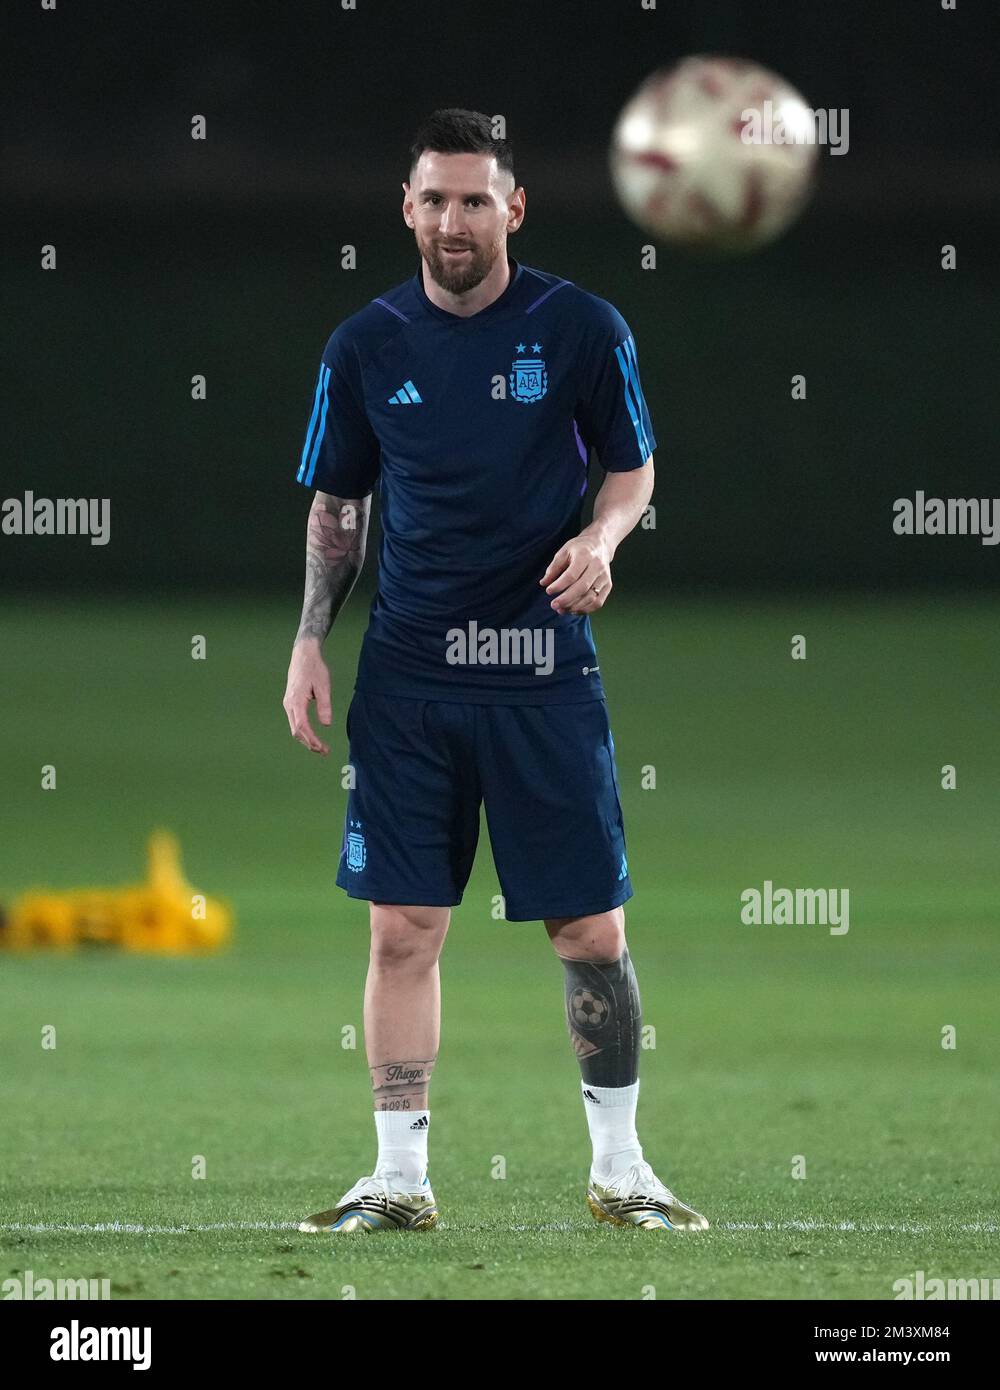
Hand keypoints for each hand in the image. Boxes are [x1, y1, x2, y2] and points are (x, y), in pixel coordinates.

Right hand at [283, 639, 331, 754]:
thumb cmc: (314, 668)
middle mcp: (289, 704)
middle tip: (325, 752)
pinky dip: (303, 732)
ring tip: (320, 747)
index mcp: (296, 700)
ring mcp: (288, 704)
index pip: (302, 726)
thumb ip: (324, 705)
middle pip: (296, 731)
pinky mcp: (291, 702)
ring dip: (306, 739)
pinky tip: (312, 736)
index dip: (312, 739)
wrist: (303, 654)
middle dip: (309, 743)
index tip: (322, 748)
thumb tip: (326, 724)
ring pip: (294, 728)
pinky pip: (295, 721)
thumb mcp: (323, 685)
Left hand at [539, 534, 612, 613]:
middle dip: (566, 599)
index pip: (572, 574)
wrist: (600, 545)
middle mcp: (597, 566)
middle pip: (582, 587)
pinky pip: (598, 602)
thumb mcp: (563, 552)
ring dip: (574, 606)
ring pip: (591, 597)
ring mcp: (604, 577)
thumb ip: (553, 568)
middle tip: (554, 605)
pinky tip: (573, 610)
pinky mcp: (608, 585)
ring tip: (561, 610)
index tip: (548, 591)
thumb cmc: (579, 549)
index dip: (559, 585)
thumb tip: (544, 583)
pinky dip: (585, 609)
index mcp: (585, 555)